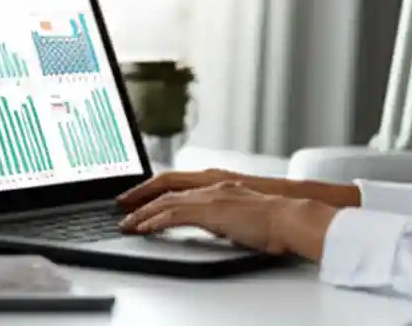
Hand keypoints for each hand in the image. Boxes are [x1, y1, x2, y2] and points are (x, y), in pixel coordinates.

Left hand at [117, 181, 337, 260]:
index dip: (159, 188)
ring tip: (127, 223)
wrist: (289, 216)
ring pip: (165, 200)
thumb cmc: (275, 219)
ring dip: (143, 212)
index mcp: (220, 183)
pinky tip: (143, 228)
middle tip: (123, 204)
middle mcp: (211, 184)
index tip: (143, 197)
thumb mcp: (245, 211)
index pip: (181, 182)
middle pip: (167, 185)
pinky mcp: (209, 210)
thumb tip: (221, 225)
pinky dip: (154, 221)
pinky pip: (172, 215)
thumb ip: (229, 213)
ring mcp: (210, 196)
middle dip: (142, 194)